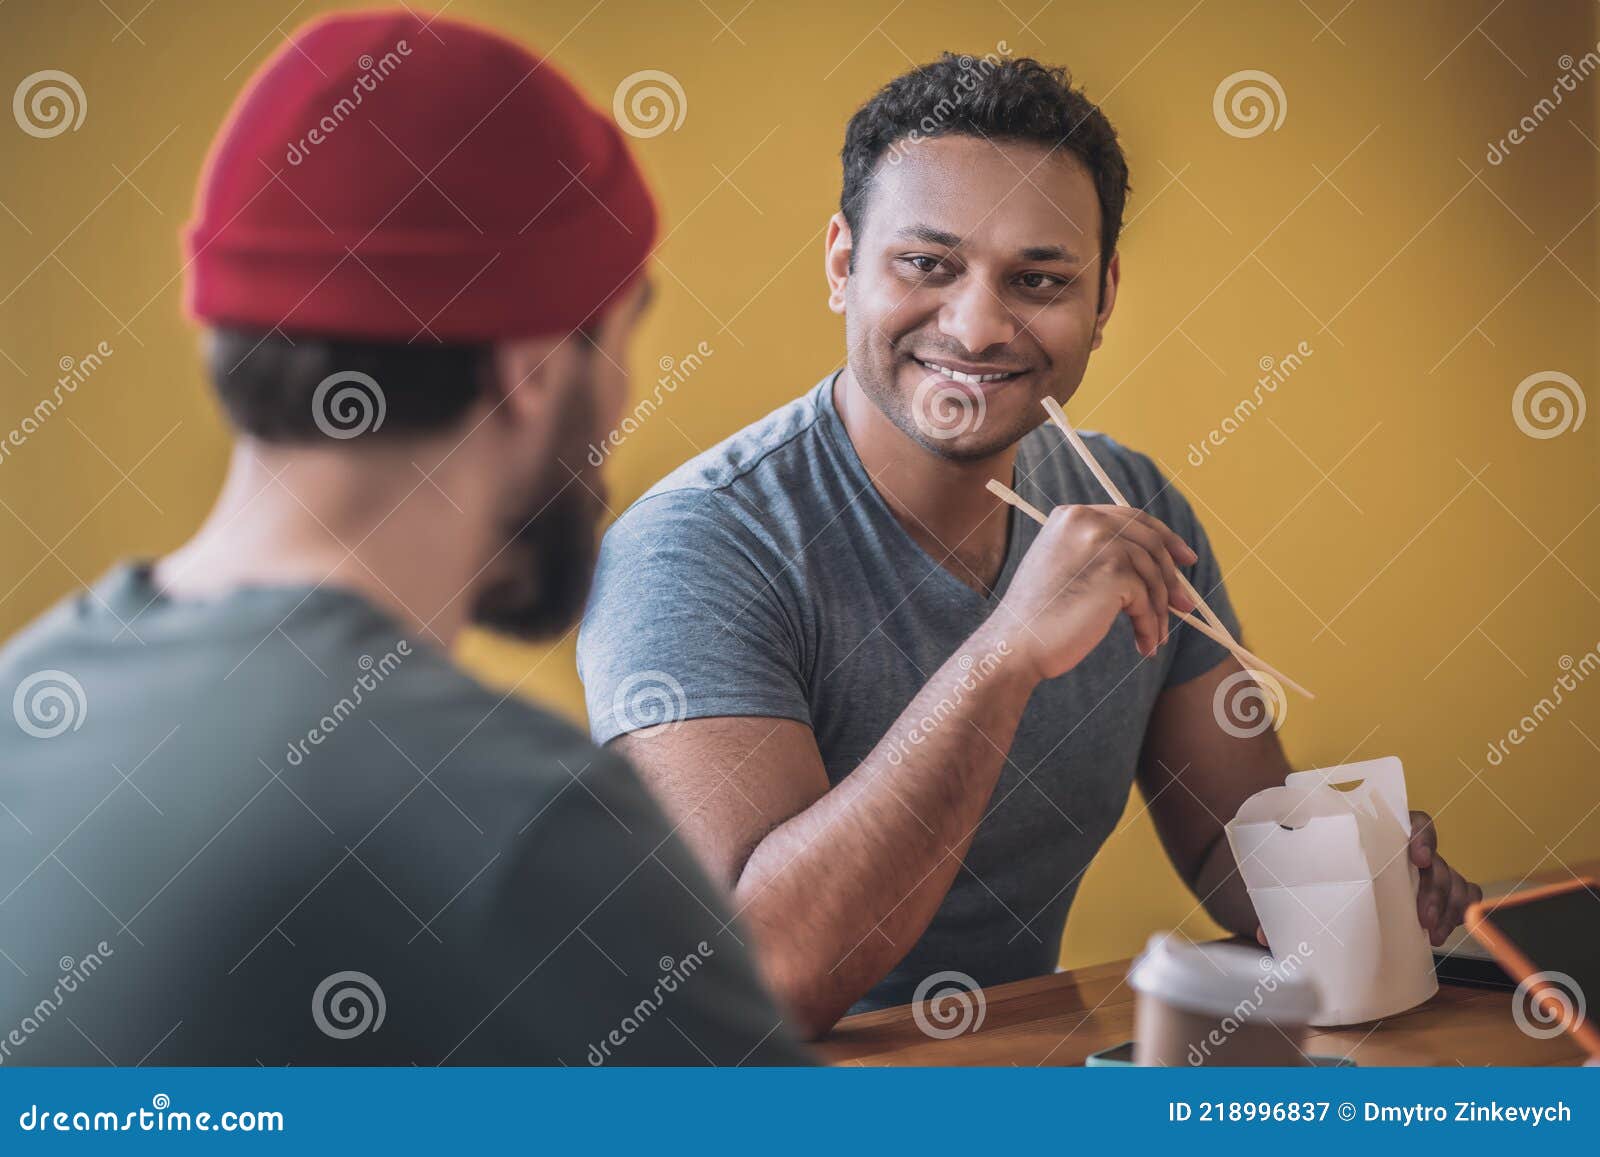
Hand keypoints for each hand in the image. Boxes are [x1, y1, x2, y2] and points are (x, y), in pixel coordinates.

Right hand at [992, 504, 1198, 681]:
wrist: (1016, 644)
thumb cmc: (1039, 616)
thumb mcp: (1065, 568)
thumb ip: (1098, 553)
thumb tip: (1160, 561)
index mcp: (1070, 515)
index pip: (1132, 517)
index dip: (1165, 538)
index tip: (1185, 560)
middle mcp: (1086, 521)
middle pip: (1151, 542)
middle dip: (1172, 577)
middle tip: (1186, 606)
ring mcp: (1100, 544)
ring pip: (1153, 574)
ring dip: (1159, 610)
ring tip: (1155, 636)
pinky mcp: (1114, 573)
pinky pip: (1147, 599)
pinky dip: (1150, 625)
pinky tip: (1145, 644)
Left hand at [1255, 810, 1483, 949]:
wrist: (1319, 878)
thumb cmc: (1313, 871)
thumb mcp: (1300, 880)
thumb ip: (1284, 902)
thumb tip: (1264, 936)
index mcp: (1377, 834)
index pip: (1412, 820)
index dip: (1422, 835)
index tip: (1418, 857)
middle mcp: (1404, 851)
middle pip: (1436, 859)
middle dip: (1436, 888)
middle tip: (1422, 916)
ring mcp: (1422, 872)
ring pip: (1452, 879)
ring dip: (1447, 906)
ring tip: (1433, 933)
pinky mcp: (1432, 893)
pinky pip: (1462, 895)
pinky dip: (1460, 910)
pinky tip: (1445, 931)